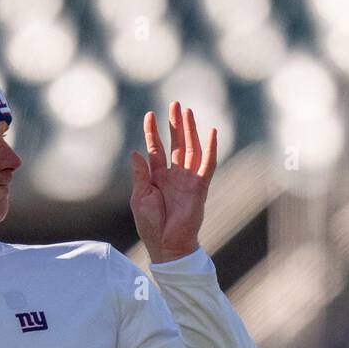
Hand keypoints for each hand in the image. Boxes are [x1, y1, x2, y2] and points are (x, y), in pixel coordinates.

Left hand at [129, 103, 216, 263]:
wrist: (166, 244)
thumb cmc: (150, 225)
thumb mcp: (140, 197)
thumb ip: (140, 174)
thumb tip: (136, 152)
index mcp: (158, 177)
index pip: (156, 149)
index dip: (153, 132)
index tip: (149, 115)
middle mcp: (174, 175)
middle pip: (176, 144)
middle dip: (175, 124)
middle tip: (175, 104)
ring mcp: (188, 180)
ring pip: (191, 149)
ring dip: (190, 130)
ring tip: (187, 111)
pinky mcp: (199, 187)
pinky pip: (207, 164)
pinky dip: (211, 148)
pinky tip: (212, 132)